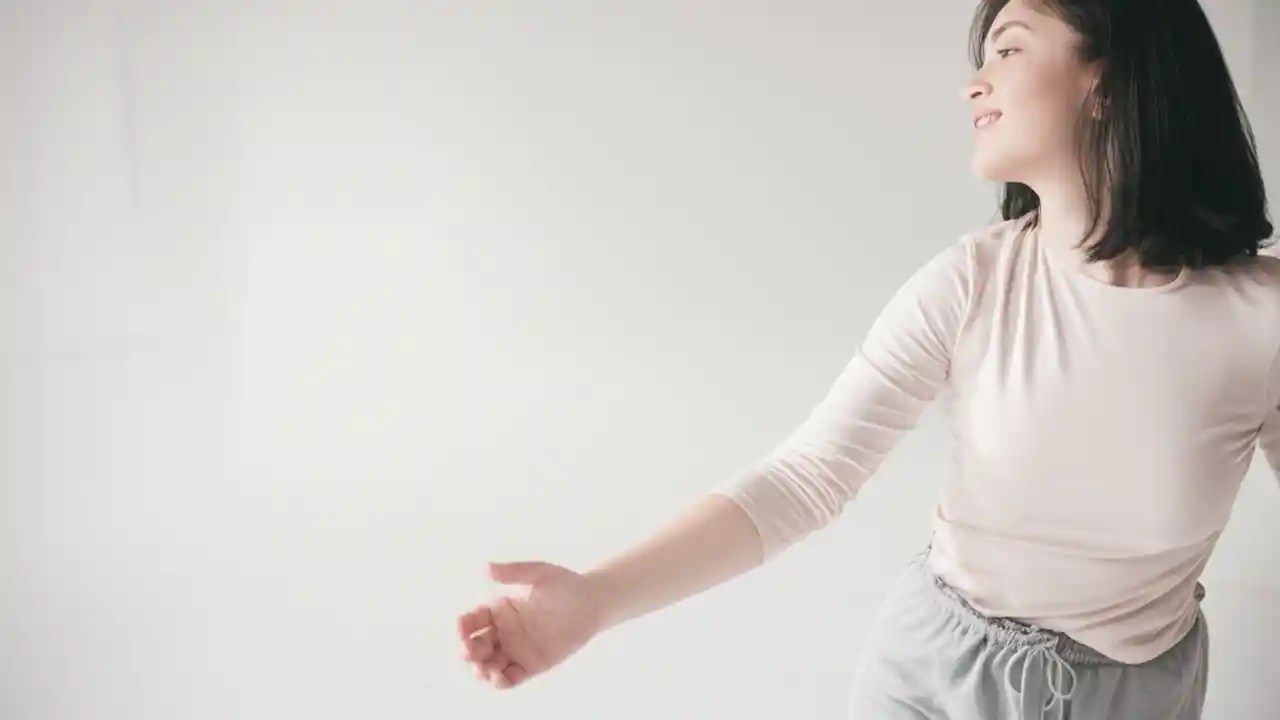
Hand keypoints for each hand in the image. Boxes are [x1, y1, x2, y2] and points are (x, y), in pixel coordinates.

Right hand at [456, 560, 608, 689]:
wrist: (593, 602)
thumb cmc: (566, 584)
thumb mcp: (539, 572)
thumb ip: (514, 571)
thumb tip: (486, 568)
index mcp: (500, 610)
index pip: (473, 621)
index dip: (462, 626)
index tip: (461, 627)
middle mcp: (504, 632)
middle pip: (476, 646)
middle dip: (467, 651)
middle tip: (469, 652)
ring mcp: (517, 650)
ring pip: (489, 665)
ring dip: (480, 670)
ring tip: (483, 670)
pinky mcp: (532, 665)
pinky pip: (512, 677)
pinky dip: (501, 682)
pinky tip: (499, 678)